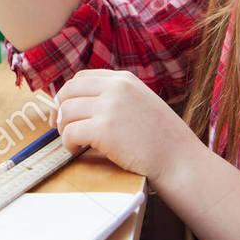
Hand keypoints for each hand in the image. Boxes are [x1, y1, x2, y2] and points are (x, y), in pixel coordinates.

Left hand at [48, 69, 202, 186]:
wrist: (180, 161)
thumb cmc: (162, 139)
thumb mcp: (141, 102)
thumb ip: (117, 96)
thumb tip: (82, 102)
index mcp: (124, 79)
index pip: (81, 78)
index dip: (68, 95)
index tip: (65, 110)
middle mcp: (116, 87)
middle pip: (68, 91)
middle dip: (60, 110)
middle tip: (61, 127)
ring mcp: (109, 107)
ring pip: (66, 111)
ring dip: (64, 128)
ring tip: (73, 142)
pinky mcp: (104, 129)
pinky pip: (70, 132)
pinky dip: (68, 144)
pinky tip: (75, 151)